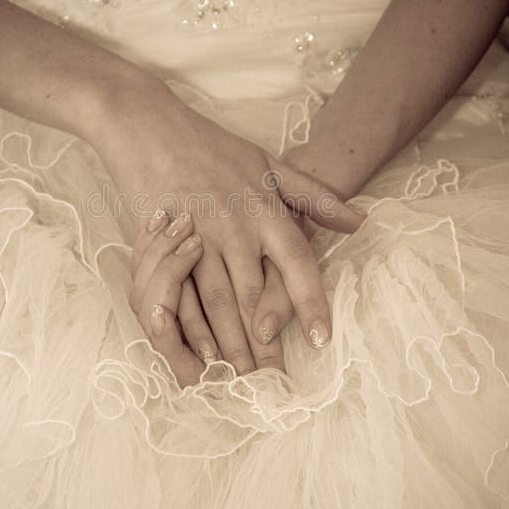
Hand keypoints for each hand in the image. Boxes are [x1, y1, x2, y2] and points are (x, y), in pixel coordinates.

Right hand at [89, 73, 364, 377]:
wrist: (147, 125)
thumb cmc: (212, 145)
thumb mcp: (269, 162)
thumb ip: (315, 195)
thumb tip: (361, 220)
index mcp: (264, 208)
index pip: (296, 262)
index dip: (310, 302)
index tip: (321, 339)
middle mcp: (234, 225)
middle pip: (254, 294)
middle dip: (265, 343)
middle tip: (275, 384)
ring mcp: (196, 235)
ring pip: (216, 300)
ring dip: (230, 344)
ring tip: (242, 379)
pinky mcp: (163, 242)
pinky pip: (179, 292)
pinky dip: (190, 326)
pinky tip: (198, 351)